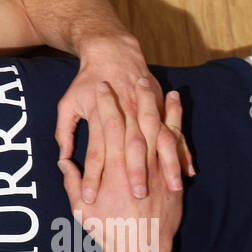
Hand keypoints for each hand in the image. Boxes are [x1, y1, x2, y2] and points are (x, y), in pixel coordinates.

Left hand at [56, 35, 195, 202]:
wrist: (113, 52)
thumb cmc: (86, 83)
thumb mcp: (68, 105)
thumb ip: (64, 133)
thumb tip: (63, 160)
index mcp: (102, 119)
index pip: (95, 154)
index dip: (92, 176)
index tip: (90, 198)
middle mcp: (127, 117)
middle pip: (131, 150)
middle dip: (135, 174)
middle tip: (136, 198)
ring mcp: (147, 114)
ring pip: (159, 144)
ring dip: (166, 166)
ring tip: (171, 189)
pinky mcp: (161, 113)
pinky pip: (176, 136)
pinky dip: (183, 154)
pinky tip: (189, 173)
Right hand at [59, 82, 183, 251]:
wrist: (139, 250)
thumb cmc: (108, 231)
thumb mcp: (81, 208)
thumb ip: (73, 181)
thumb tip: (64, 161)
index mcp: (111, 169)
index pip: (108, 126)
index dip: (105, 103)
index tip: (100, 86)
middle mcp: (135, 163)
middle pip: (134, 120)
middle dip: (131, 96)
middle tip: (128, 75)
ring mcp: (155, 167)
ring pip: (157, 126)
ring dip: (156, 103)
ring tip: (153, 82)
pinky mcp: (169, 173)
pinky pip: (175, 141)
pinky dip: (176, 120)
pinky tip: (175, 103)